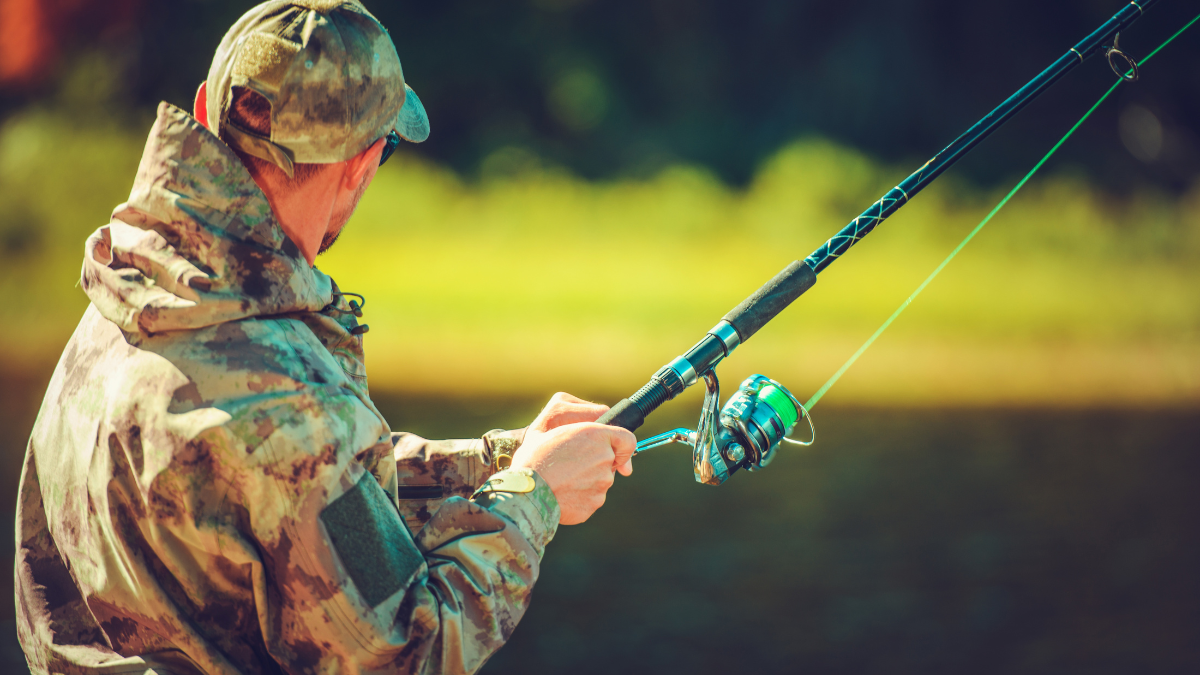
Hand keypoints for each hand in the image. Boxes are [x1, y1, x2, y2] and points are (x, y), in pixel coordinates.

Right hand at [511, 392, 636, 524]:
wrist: (525, 492)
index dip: (623, 446)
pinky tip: (561, 493)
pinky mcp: (594, 504)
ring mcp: (602, 484)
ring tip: (561, 479)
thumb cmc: (533, 456)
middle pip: (610, 462)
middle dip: (595, 463)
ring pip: (601, 481)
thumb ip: (577, 420)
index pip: (628, 439)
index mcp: (595, 435)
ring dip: (587, 480)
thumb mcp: (548, 426)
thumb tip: (599, 427)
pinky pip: (591, 498)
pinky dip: (580, 497)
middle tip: (569, 464)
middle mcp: (604, 459)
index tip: (617, 453)